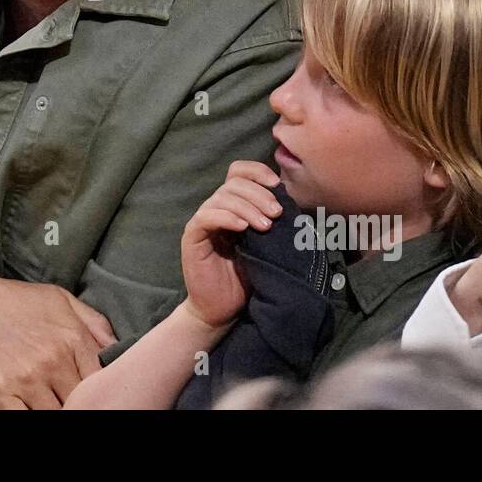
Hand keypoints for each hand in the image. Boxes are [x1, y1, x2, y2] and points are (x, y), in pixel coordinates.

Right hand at [0, 269, 117, 409]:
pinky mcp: (2, 394)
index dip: (101, 390)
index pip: (102, 378)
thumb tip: (118, 348)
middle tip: (72, 400)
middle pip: (81, 400)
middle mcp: (54, 360)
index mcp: (72, 337)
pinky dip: (32, 419)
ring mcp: (28, 379)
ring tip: (51, 403)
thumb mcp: (58, 299)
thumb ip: (94, 322)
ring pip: (58, 414)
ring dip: (57, 412)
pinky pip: (26, 421)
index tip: (96, 393)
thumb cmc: (12, 301)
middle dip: (79, 403)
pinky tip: (32, 410)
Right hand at [181, 160, 282, 329]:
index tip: (278, 185)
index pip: (238, 171)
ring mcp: (203, 221)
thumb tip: (289, 200)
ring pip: (222, 197)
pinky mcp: (193, 237)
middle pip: (234, 183)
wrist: (222, 310)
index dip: (257, 171)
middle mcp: (216, 208)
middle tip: (277, 213)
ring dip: (248, 207)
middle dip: (259, 194)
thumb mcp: (266, 244)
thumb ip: (270, 220)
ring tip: (265, 226)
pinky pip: (206, 217)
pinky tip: (242, 228)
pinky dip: (226, 217)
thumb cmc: (247, 278)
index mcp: (233, 205)